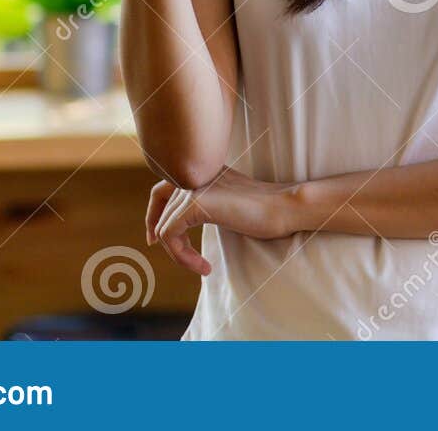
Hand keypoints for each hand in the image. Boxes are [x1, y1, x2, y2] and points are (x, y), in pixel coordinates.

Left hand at [146, 167, 302, 275]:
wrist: (283, 208)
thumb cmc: (265, 211)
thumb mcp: (228, 203)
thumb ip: (207, 204)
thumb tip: (183, 222)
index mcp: (204, 171)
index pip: (163, 188)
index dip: (153, 213)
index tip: (154, 238)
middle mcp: (196, 174)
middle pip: (159, 203)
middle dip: (159, 232)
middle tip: (170, 253)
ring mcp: (194, 186)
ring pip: (164, 225)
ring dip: (179, 254)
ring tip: (202, 267)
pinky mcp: (195, 203)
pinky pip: (170, 235)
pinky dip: (182, 256)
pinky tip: (204, 267)